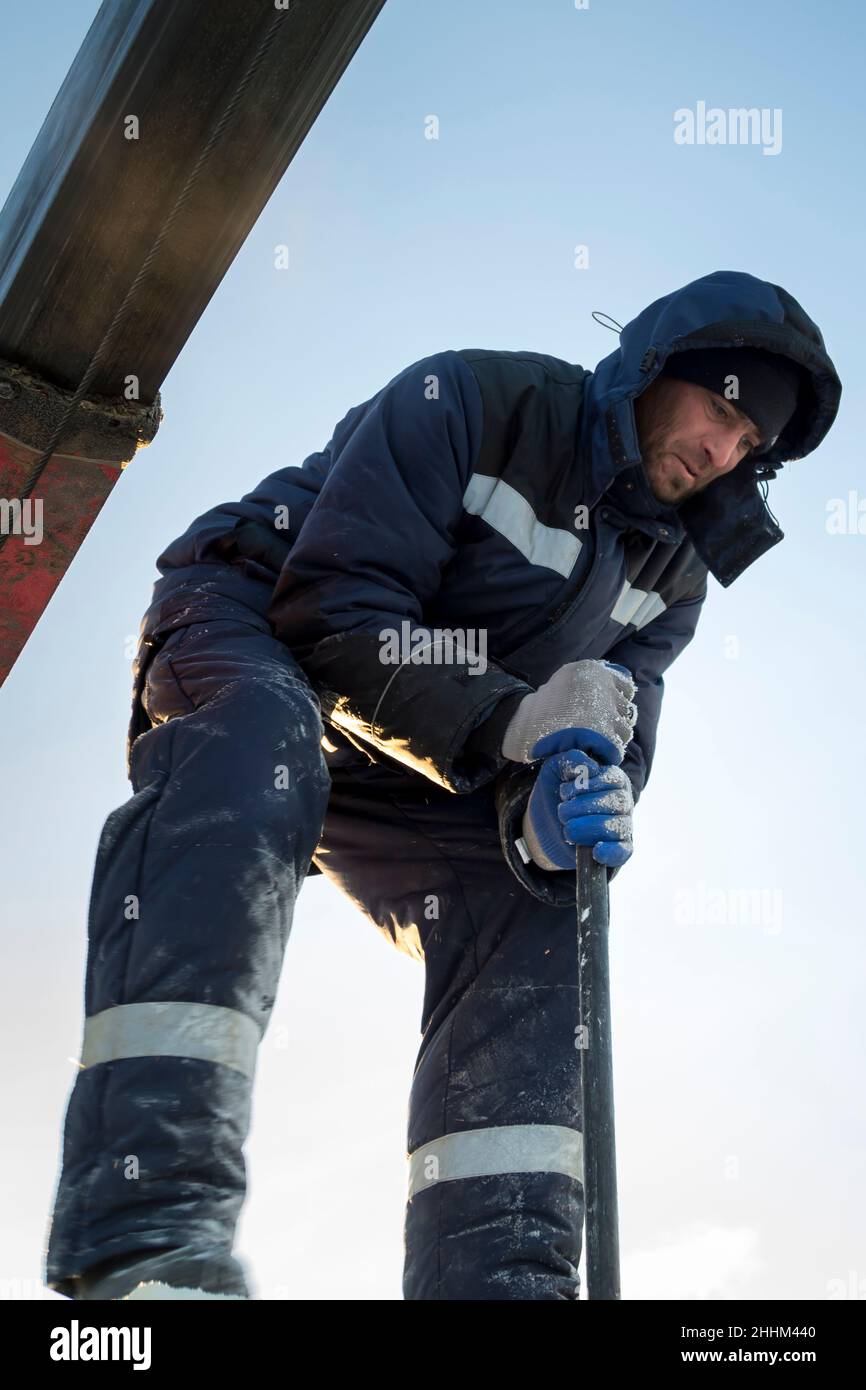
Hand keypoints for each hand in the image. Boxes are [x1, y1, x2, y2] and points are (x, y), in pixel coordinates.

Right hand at [501, 659, 636, 766]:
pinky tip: (594, 754)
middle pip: (625, 709)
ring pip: (624, 730)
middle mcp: (601, 686)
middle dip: (615, 722)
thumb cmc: (542, 707)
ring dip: (613, 739)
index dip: (617, 702)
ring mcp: (603, 709)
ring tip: (595, 744)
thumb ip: (589, 684)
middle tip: (599, 732)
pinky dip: (608, 754)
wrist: (522, 725)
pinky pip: (616, 747)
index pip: (625, 687)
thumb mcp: (565, 681)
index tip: (606, 712)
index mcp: (592, 670)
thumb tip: (619, 691)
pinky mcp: (602, 733)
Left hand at [520, 748, 633, 870]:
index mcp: (613, 778)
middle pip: (616, 802)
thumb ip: (571, 758)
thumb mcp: (556, 769)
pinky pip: (623, 851)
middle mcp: (623, 801)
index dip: (585, 785)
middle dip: (581, 807)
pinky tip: (595, 851)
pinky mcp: (617, 849)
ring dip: (586, 827)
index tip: (564, 790)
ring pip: (616, 825)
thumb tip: (590, 768)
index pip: (613, 777)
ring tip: (568, 828)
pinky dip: (610, 852)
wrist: (544, 825)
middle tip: (563, 811)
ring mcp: (623, 825)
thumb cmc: (556, 793)